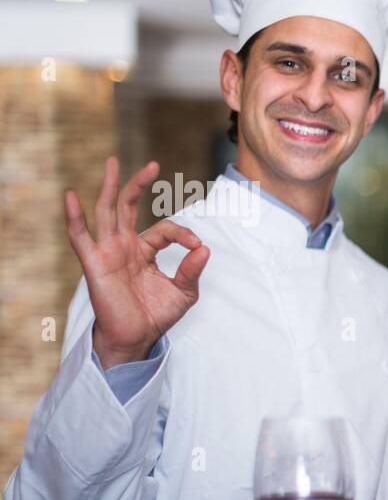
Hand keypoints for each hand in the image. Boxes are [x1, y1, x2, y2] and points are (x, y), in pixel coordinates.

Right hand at [67, 157, 209, 367]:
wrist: (137, 337)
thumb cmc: (157, 314)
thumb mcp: (184, 291)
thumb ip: (193, 269)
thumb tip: (205, 248)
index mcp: (146, 250)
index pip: (166, 229)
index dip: (184, 234)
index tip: (197, 247)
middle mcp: (125, 246)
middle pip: (129, 207)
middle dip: (139, 185)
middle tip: (153, 165)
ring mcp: (108, 252)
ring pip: (107, 212)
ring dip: (112, 187)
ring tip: (113, 162)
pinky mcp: (95, 263)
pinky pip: (80, 237)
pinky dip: (74, 217)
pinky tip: (71, 197)